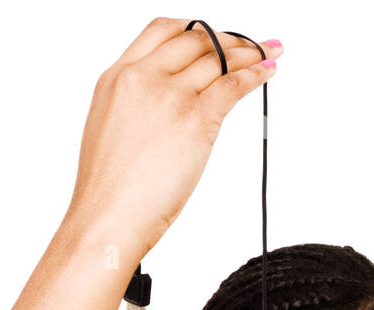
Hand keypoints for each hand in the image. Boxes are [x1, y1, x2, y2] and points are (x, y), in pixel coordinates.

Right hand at [64, 17, 281, 259]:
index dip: (193, 29)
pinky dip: (255, 75)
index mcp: (117, 77)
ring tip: (266, 55)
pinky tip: (266, 72)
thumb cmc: (107, 190)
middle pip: (195, 40)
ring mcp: (170, 96)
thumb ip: (134, 107)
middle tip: (249, 45)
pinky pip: (233, 85)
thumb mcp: (108, 130)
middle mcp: (144, 77)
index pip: (161, 31)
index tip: (211, 35)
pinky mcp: (195, 119)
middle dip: (228, 40)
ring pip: (218, 60)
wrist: (108, 217)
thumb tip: (161, 112)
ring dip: (248, 54)